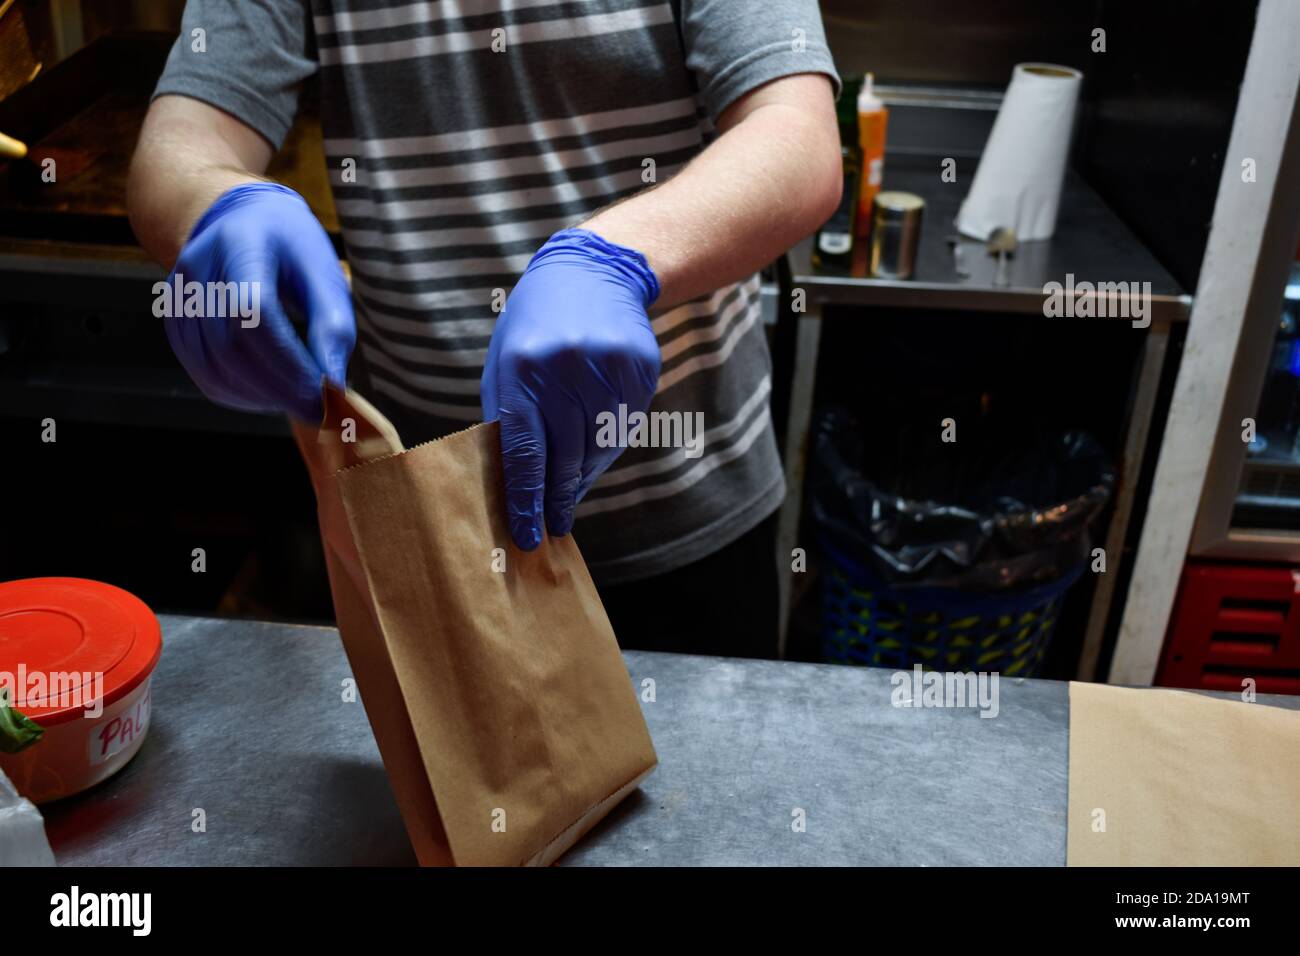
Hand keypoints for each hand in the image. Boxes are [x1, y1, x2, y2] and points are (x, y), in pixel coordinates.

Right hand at [162, 182, 354, 420]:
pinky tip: (268, 394)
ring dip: (259, 397)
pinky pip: (202, 372)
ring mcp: (179, 296)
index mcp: (240, 242)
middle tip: (315, 407)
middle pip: (230, 345)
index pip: (254, 313)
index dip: (288, 362)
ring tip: (296, 399)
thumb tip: (332, 384)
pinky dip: (238, 394)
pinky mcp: (176, 322)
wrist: (240, 220)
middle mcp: (198, 266)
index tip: (323, 391)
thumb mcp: (324, 271)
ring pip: (212, 366)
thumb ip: (333, 324)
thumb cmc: (291, 246)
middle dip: (277, 386)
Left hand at [481, 228, 660, 549]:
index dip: (526, 499)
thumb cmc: (536, 325)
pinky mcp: (638, 369)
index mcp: (521, 367)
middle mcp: (565, 367)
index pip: (524, 451)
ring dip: (583, 476)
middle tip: (552, 526)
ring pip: (597, 448)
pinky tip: (594, 450)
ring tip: (570, 491)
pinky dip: (607, 447)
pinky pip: (623, 427)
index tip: (529, 534)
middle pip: (564, 456)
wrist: (593, 271)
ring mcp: (606, 367)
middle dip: (556, 497)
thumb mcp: (506, 360)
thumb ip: (506, 416)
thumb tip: (514, 483)